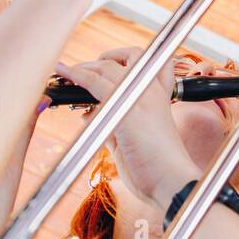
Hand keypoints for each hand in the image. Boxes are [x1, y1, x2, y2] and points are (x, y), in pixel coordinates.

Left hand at [55, 52, 197, 206]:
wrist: (171, 181)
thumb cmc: (155, 169)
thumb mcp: (131, 144)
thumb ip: (113, 128)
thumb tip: (91, 118)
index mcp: (161, 97)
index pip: (148, 63)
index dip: (123, 58)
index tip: (102, 63)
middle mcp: (152, 91)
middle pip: (129, 56)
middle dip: (102, 59)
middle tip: (81, 69)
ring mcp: (140, 96)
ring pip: (108, 66)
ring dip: (85, 67)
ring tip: (68, 72)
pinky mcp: (125, 107)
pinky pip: (96, 83)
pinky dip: (78, 76)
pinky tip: (66, 74)